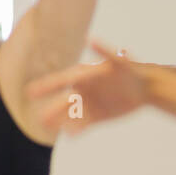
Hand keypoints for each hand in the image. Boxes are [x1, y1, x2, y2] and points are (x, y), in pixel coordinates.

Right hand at [27, 40, 147, 134]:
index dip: (45, 86)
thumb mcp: (118, 61)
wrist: (146, 87)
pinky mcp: (99, 116)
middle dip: (51, 109)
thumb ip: (104, 52)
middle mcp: (84, 90)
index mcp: (84, 76)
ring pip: (72, 114)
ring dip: (60, 121)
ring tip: (47, 126)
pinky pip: (85, 123)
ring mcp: (91, 103)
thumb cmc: (131, 71)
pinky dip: (78, 128)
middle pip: (63, 101)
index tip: (29, 92)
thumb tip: (90, 40)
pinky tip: (70, 135)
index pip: (60, 80)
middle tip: (37, 118)